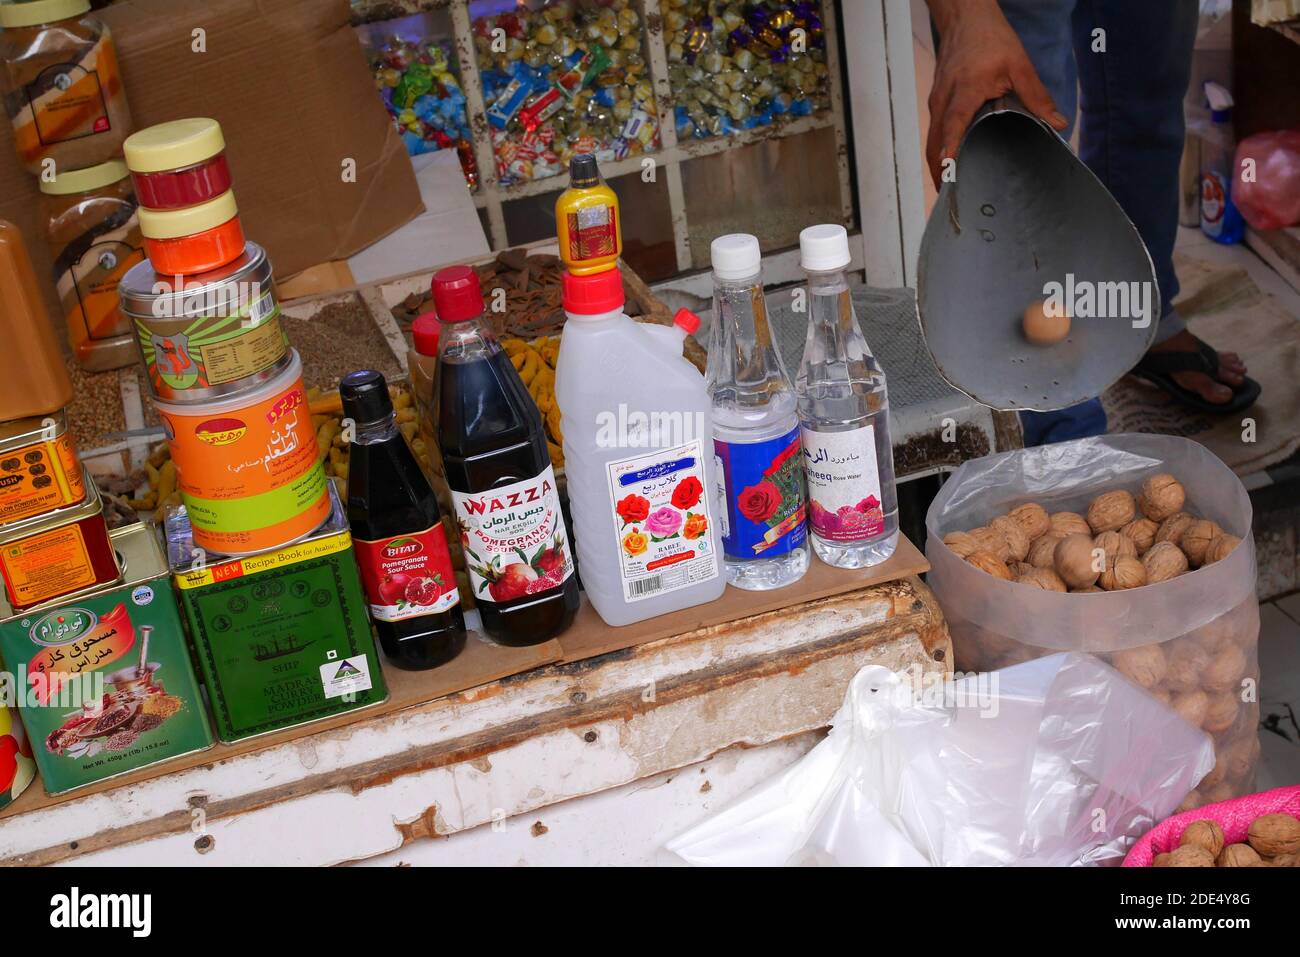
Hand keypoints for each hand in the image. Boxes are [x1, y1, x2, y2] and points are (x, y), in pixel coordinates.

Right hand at [925, 0, 1068, 185]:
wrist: (965, 18)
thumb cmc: (990, 39)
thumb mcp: (1019, 64)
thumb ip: (1037, 95)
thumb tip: (1058, 123)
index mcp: (964, 91)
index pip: (953, 127)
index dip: (950, 151)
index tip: (948, 173)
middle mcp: (944, 100)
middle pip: (935, 144)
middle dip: (939, 173)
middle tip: (951, 199)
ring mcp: (937, 102)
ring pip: (932, 140)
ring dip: (937, 165)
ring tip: (949, 188)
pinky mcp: (937, 101)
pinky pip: (934, 132)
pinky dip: (939, 150)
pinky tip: (950, 163)